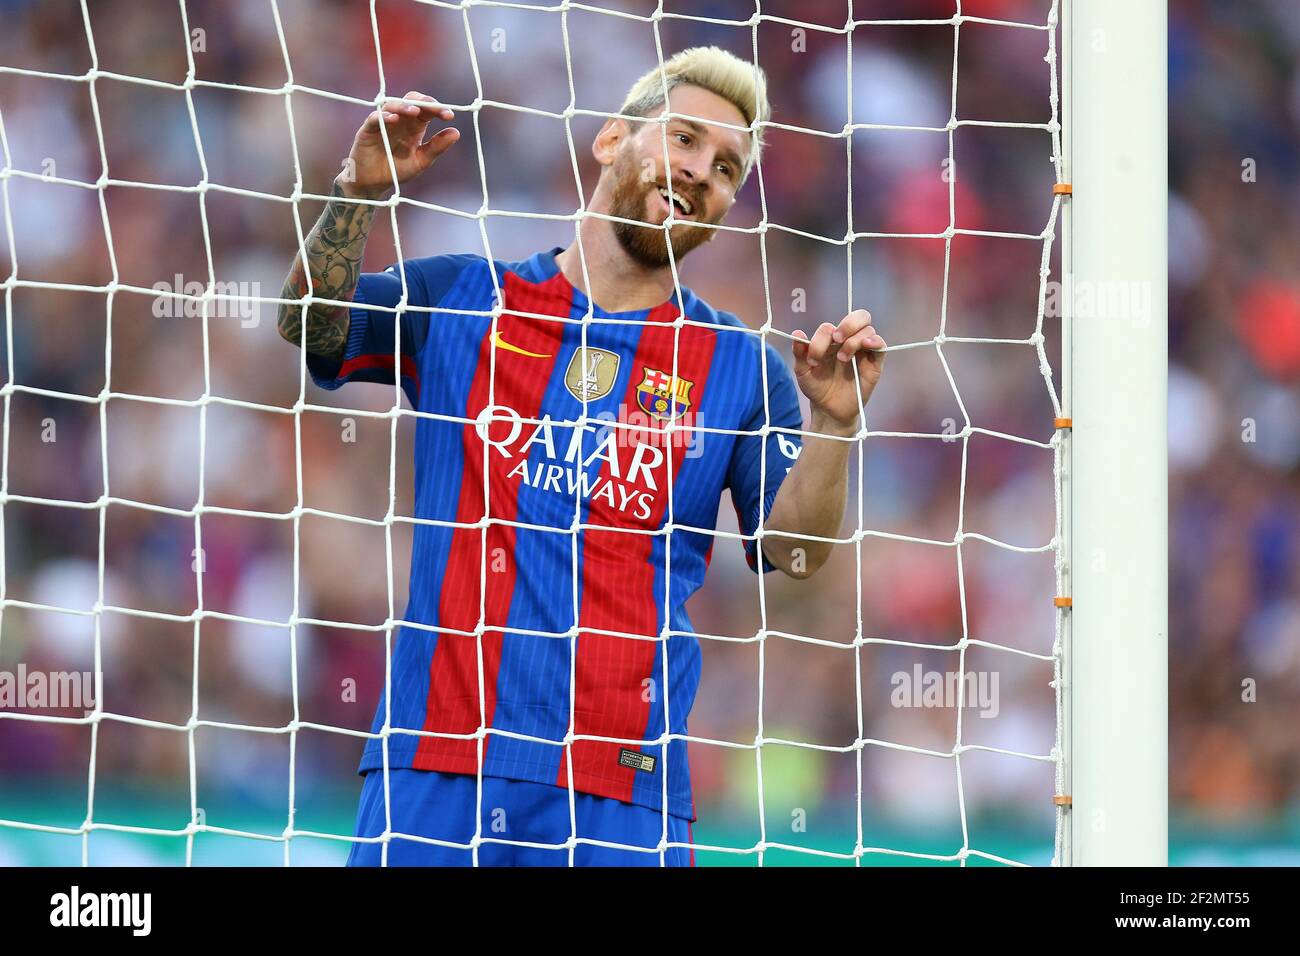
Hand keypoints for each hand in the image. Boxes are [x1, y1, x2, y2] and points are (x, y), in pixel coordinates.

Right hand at [336, 91, 459, 199]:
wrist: (373, 185)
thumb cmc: (396, 171)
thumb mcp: (421, 161)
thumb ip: (436, 147)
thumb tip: (456, 132)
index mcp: (414, 127)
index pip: (427, 110)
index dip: (438, 109)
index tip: (449, 116)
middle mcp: (400, 121)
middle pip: (411, 101)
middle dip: (424, 102)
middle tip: (435, 108)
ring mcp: (383, 123)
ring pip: (393, 105)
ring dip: (404, 106)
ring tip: (415, 111)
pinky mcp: (367, 130)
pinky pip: (374, 118)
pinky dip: (384, 117)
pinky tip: (393, 119)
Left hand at [791, 309, 885, 436]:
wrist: (828, 409)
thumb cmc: (817, 388)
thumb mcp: (803, 371)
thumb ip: (799, 353)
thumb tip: (797, 334)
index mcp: (831, 340)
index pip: (830, 327)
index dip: (821, 338)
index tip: (813, 358)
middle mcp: (849, 341)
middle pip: (859, 317)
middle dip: (848, 324)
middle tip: (837, 338)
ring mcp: (863, 351)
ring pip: (868, 330)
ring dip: (854, 340)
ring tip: (843, 358)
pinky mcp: (874, 363)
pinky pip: (881, 345)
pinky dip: (875, 341)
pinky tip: (866, 344)